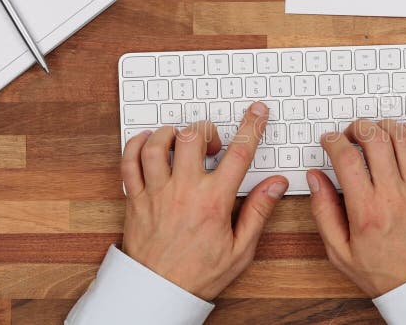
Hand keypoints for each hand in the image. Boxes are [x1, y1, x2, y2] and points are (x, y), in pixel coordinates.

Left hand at [120, 102, 288, 300]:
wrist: (158, 292)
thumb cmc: (199, 273)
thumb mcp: (240, 248)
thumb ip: (259, 211)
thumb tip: (275, 185)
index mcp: (213, 202)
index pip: (238, 153)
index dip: (251, 127)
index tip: (257, 113)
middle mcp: (183, 191)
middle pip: (193, 138)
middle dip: (206, 130)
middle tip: (212, 143)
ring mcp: (156, 193)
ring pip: (158, 144)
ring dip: (172, 134)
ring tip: (182, 142)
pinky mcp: (136, 198)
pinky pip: (129, 161)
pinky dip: (137, 145)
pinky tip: (150, 144)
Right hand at [306, 119, 405, 297]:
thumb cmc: (383, 271)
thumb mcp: (339, 250)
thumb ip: (323, 211)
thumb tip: (315, 179)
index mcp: (367, 210)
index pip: (346, 158)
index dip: (332, 141)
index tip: (329, 141)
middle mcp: (394, 195)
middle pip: (375, 139)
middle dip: (357, 127)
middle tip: (350, 134)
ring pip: (403, 138)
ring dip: (385, 126)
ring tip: (374, 132)